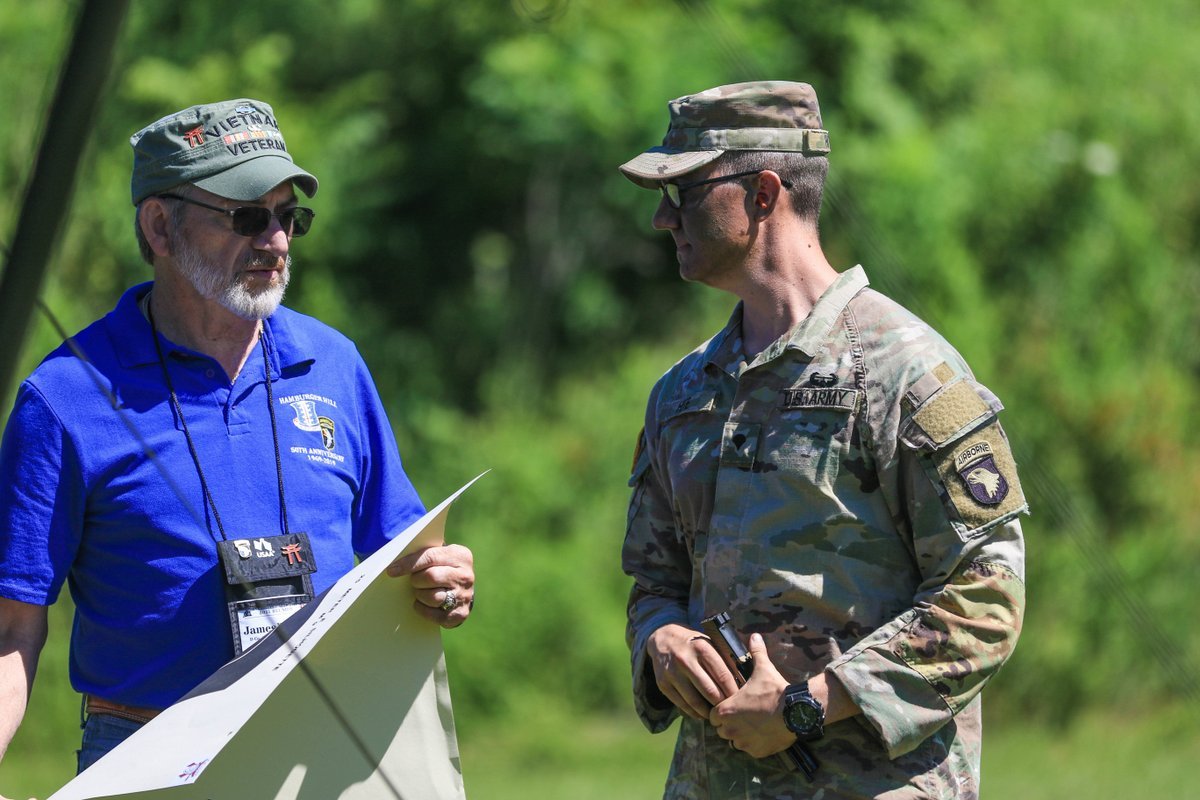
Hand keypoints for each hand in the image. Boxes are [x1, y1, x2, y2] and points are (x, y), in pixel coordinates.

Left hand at [386, 544, 474, 627]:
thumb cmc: (442, 567)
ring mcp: (464, 595)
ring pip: (432, 597)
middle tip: (414, 581)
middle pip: (431, 577)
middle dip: (416, 580)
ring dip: (420, 595)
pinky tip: (424, 603)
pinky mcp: (460, 613)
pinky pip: (433, 614)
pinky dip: (423, 609)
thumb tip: (395, 565)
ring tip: (421, 591)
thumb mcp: (439, 554)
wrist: (462, 588)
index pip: (430, 557)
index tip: (392, 570)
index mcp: (460, 556)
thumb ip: (423, 554)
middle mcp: (465, 575)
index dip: (409, 564)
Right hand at [646, 624, 739, 720]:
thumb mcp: (709, 643)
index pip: (723, 675)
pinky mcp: (663, 684)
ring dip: (708, 712)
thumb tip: (745, 679)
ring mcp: (672, 673)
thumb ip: (724, 658)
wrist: (663, 638)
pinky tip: (702, 713)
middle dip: (722, 704)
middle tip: (731, 710)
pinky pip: (682, 704)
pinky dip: (694, 712)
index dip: (734, 691)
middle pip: (709, 691)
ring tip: (717, 715)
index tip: (741, 699)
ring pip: (695, 701)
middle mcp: (685, 660)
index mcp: (701, 648)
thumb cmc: (694, 644)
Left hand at [709, 633, 795, 757]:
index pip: (713, 715)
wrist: (796, 711)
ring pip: (735, 741)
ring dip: (740, 735)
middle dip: (730, 724)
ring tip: (754, 724)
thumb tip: (755, 635)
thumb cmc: (774, 690)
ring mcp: (744, 743)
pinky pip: (750, 750)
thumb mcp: (763, 668)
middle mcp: (730, 729)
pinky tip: (764, 733)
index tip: (732, 706)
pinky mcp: (757, 752)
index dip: (721, 710)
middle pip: (722, 730)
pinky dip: (754, 744)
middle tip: (744, 714)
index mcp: (726, 710)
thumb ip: (755, 652)